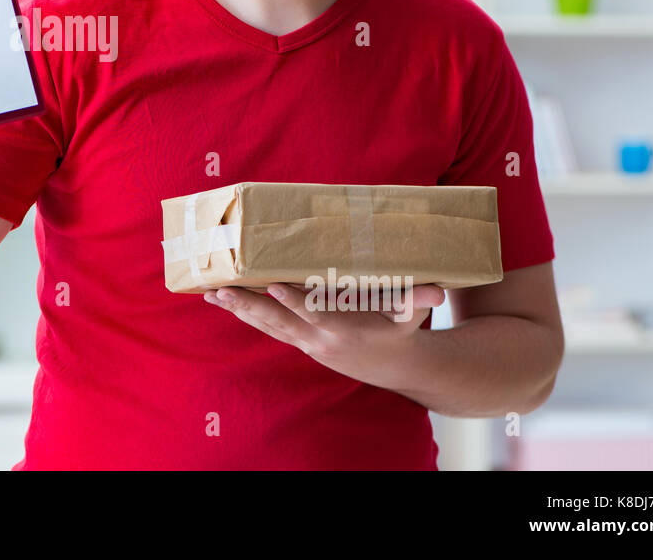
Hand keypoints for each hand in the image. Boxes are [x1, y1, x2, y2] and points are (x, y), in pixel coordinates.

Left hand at [203, 281, 444, 389]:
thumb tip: (439, 290)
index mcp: (343, 328)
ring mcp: (307, 343)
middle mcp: (319, 338)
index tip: (271, 285)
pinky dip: (247, 316)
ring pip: (268, 325)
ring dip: (239, 310)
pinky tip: (226, 303)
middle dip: (249, 305)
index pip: (313, 311)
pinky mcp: (301, 343)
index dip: (292, 299)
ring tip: (212, 294)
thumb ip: (419, 299)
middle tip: (222, 290)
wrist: (397, 368)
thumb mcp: (411, 315)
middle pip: (279, 320)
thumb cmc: (402, 332)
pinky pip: (269, 329)